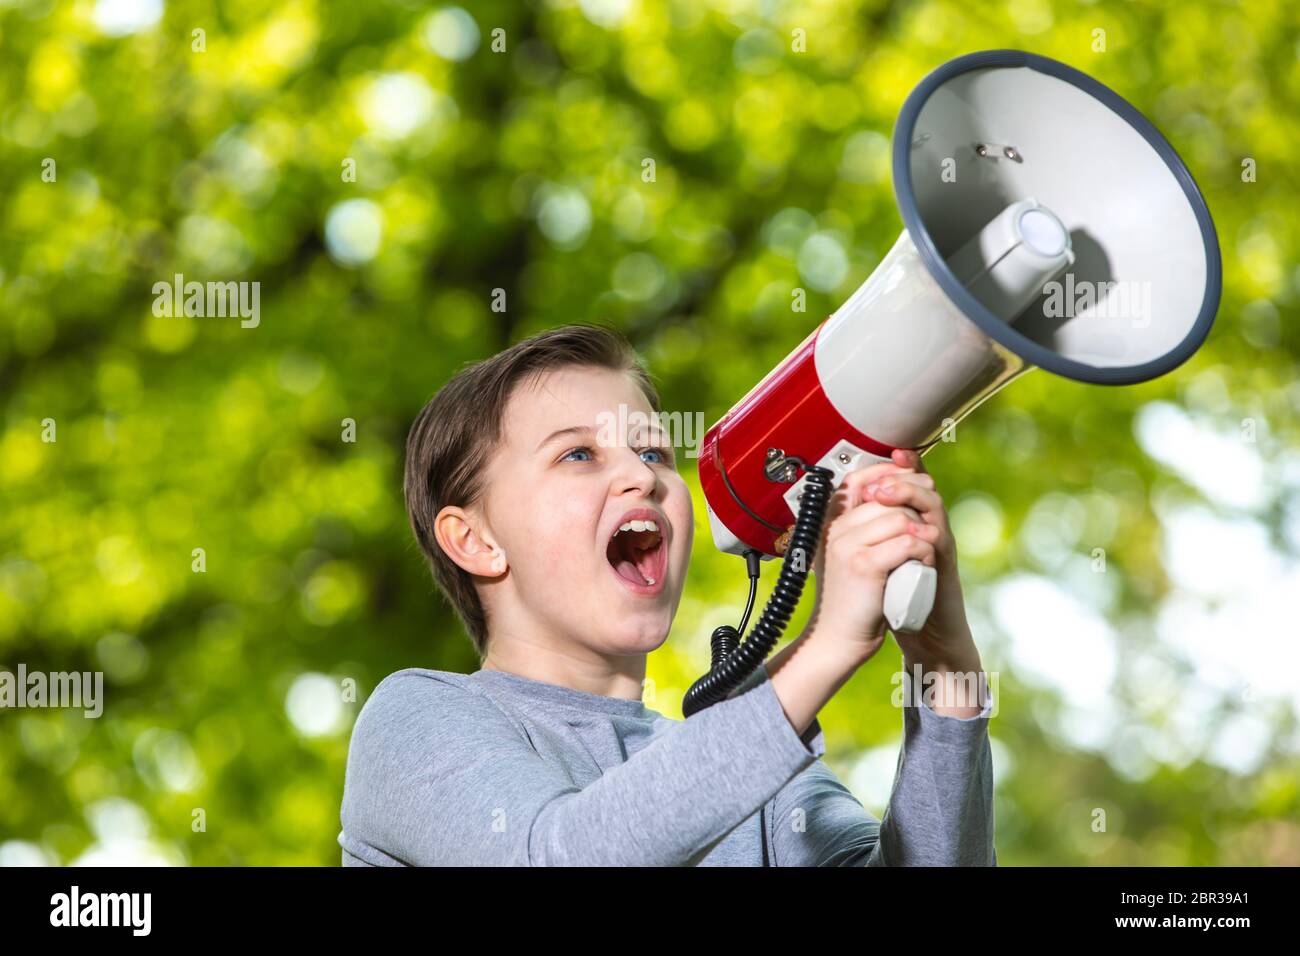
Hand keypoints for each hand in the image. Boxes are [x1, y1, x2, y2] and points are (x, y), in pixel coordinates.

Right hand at [804, 456, 936, 664]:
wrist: (838, 638)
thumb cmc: (850, 599)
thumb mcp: (849, 554)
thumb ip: (863, 526)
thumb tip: (892, 491)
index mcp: (830, 523)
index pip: (859, 479)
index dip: (888, 473)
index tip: (912, 481)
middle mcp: (835, 529)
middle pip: (887, 498)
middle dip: (915, 512)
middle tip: (923, 535)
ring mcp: (847, 545)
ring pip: (901, 518)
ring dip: (922, 535)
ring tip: (921, 556)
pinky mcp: (864, 564)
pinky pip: (907, 543)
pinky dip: (923, 553)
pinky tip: (922, 566)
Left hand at [869, 449, 980, 675]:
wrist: (922, 633)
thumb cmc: (894, 598)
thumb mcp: (873, 561)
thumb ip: (863, 536)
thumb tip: (832, 512)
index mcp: (909, 524)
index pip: (907, 485)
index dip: (900, 467)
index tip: (887, 455)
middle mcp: (927, 529)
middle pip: (923, 487)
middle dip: (902, 476)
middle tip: (879, 479)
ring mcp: (938, 546)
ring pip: (933, 507)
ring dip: (910, 496)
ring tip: (885, 494)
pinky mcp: (944, 567)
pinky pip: (939, 541)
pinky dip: (926, 531)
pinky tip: (913, 528)